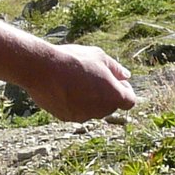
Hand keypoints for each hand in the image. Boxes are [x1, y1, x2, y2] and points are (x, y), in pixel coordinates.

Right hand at [21, 43, 135, 121]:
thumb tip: (125, 76)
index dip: (125, 90)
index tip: (116, 79)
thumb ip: (116, 69)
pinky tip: (64, 87)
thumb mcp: (99, 57)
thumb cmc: (75, 60)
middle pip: (110, 105)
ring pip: (92, 109)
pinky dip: (74, 102)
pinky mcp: (67, 118)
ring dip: (90, 98)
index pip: (129, 101)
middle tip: (94, 75)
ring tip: (76, 79)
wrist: (44, 70)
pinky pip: (75, 111)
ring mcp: (84, 116)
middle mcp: (101, 111)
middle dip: (107, 93)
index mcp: (114, 96)